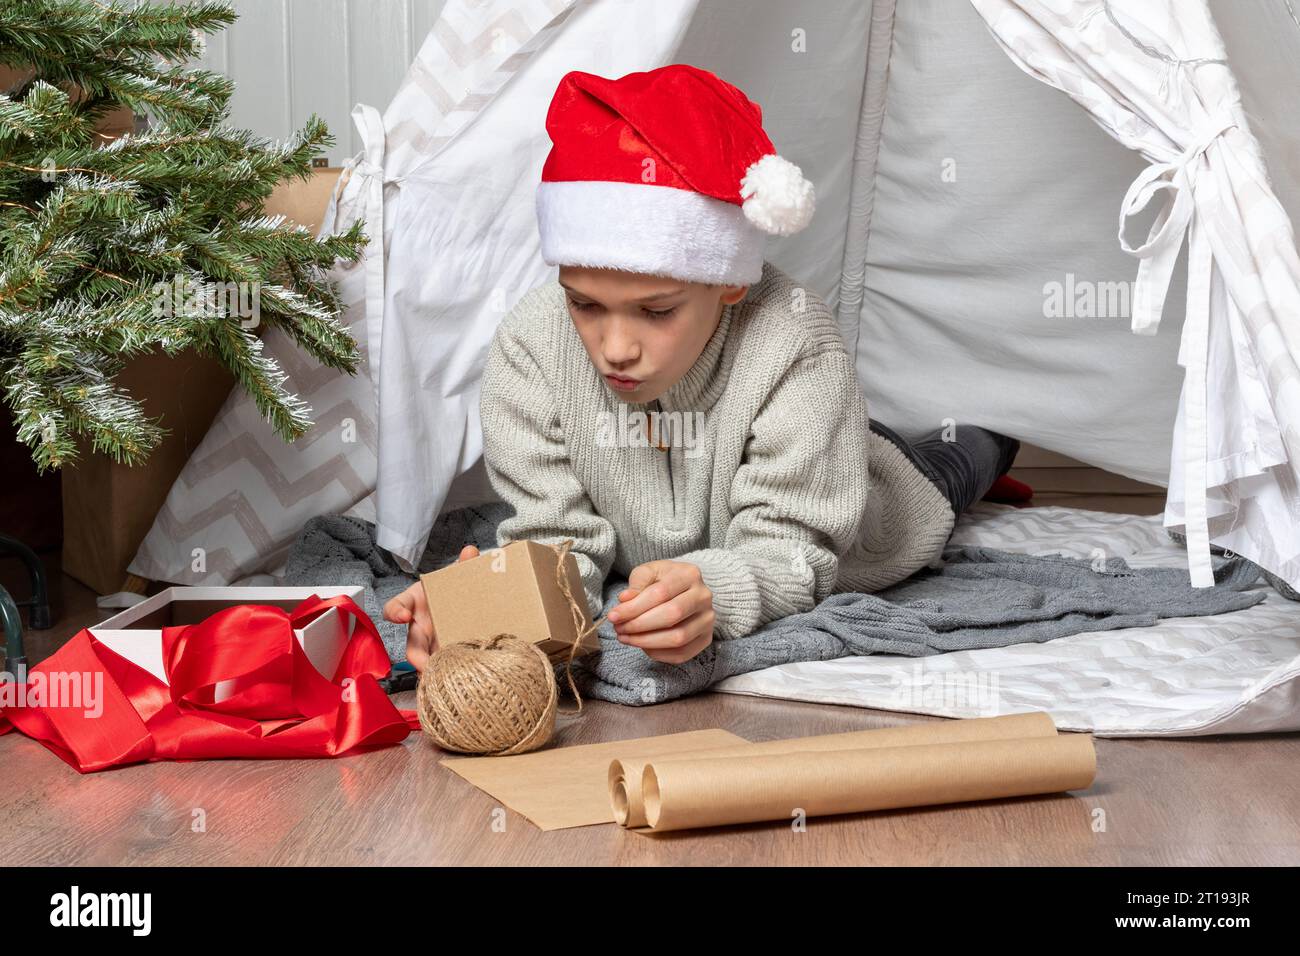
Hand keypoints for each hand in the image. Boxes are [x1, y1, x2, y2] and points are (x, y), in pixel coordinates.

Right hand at [384, 544, 478, 670]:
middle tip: (427, 666)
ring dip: (438, 672)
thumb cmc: (452, 593)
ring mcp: (432, 647)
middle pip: (413, 648)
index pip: (395, 607)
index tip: (402, 615)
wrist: (467, 607)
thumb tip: (470, 551)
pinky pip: (445, 671)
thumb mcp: (456, 578)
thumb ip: (463, 566)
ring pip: (429, 665)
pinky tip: (464, 679)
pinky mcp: (447, 659)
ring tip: (449, 678)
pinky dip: (452, 676)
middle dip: (419, 659)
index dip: (396, 611)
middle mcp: (420, 630)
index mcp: (416, 606)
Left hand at [607, 559, 714, 663]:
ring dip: (646, 641)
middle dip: (639, 625)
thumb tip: (625, 600)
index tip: (613, 615)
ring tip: (626, 637)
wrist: (686, 591)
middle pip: (671, 615)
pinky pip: (681, 654)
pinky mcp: (706, 639)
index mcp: (690, 575)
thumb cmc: (663, 581)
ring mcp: (707, 620)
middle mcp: (704, 597)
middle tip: (618, 628)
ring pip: (678, 638)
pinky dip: (658, 653)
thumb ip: (637, 583)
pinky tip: (642, 645)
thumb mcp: (649, 572)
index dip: (634, 607)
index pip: (661, 593)